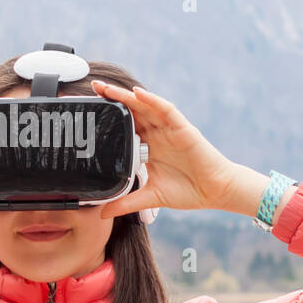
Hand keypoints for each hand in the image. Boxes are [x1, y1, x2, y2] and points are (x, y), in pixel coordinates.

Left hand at [90, 80, 242, 218]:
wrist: (215, 192)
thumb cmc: (187, 191)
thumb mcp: (150, 197)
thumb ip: (126, 203)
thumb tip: (102, 215)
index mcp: (148, 146)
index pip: (124, 127)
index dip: (108, 117)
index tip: (88, 112)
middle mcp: (157, 134)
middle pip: (131, 111)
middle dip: (112, 99)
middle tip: (92, 87)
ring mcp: (169, 129)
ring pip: (144, 106)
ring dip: (126, 96)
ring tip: (106, 88)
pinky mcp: (183, 129)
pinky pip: (166, 110)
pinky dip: (152, 100)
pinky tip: (138, 93)